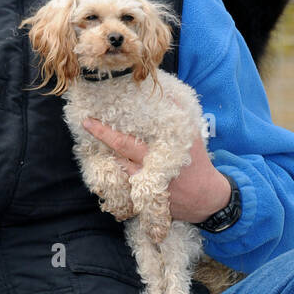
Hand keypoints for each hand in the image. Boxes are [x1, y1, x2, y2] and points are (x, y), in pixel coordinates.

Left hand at [81, 118, 230, 223]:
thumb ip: (179, 116)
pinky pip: (126, 183)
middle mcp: (144, 173)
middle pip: (116, 156)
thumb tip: (168, 94)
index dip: (104, 133)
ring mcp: (142, 187)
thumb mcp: (193, 138)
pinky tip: (115, 160)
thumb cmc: (199, 165)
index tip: (88, 121)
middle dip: (100, 139)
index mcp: (156, 156)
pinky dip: (120, 170)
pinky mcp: (143, 200)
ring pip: (120, 169)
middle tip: (86, 124)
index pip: (124, 143)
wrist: (206, 199)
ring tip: (97, 140)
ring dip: (110, 155)